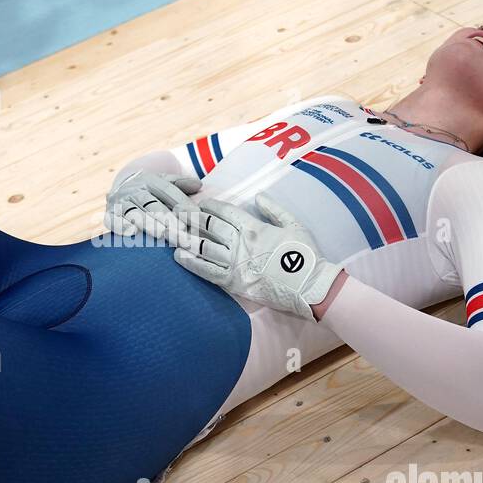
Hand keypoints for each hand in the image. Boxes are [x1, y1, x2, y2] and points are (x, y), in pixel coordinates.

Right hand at [104, 170, 201, 242]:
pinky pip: (112, 219)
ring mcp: (120, 202)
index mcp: (149, 180)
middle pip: (151, 203)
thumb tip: (198, 185)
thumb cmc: (150, 192)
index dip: (182, 203)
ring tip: (160, 233)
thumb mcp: (164, 184)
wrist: (119, 190)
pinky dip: (120, 225)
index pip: (167, 190)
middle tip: (181, 230)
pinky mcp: (109, 214)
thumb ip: (180, 184)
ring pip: (133, 212)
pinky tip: (130, 232)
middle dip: (166, 217)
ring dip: (146, 222)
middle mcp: (133, 190)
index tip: (196, 217)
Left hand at [172, 192, 342, 320]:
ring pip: (203, 248)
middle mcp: (240, 244)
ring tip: (173, 231)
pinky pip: (208, 272)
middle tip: (178, 212)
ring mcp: (235, 265)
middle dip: (192, 218)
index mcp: (254, 228)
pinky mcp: (234, 284)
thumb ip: (274, 209)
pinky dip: (192, 264)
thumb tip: (258, 196)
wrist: (309, 286)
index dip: (210, 206)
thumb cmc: (304, 255)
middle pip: (209, 227)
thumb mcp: (294, 224)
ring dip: (186, 239)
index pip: (225, 212)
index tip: (201, 204)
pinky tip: (179, 257)